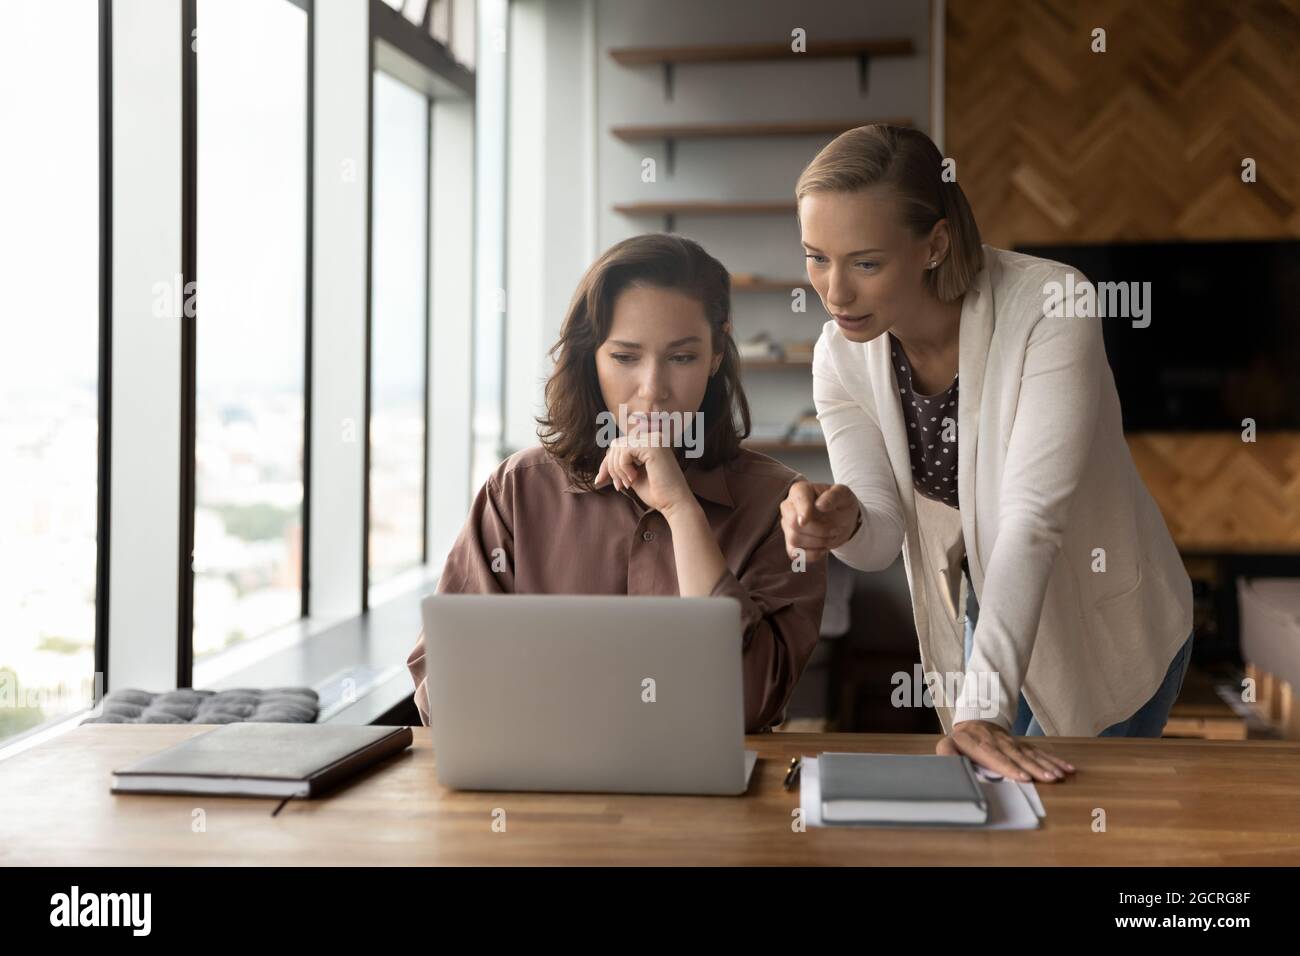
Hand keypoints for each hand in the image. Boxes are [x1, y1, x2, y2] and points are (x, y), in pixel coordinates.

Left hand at [593, 422, 692, 514]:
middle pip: (616, 444)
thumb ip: (622, 465)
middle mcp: (653, 437)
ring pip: (619, 448)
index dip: (607, 463)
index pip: (620, 446)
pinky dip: (623, 468)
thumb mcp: (633, 476)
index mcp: (650, 443)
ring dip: (617, 469)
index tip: (600, 481)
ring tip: (627, 484)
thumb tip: (604, 460)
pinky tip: (633, 479)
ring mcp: (654, 439)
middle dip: (610, 467)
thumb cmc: (657, 493)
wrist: (674, 503)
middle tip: (618, 486)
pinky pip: (625, 452)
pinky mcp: (653, 445)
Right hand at [779, 481, 860, 562]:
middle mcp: (789, 507)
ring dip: (819, 542)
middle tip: (836, 529)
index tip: (805, 521)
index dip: (801, 511)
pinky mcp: (790, 543)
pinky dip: (812, 554)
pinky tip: (823, 548)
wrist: (841, 521)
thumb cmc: (840, 504)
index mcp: (800, 490)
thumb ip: (834, 496)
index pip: (798, 499)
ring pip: (794, 539)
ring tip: (832, 536)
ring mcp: (787, 526)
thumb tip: (820, 505)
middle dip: (818, 530)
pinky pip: (795, 554)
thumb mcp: (844, 495)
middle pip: (794, 523)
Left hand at [936, 720, 1076, 782]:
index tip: (1022, 777)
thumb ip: (947, 754)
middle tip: (1048, 779)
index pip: (994, 756)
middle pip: (1017, 755)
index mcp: (979, 744)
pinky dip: (1053, 760)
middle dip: (1034, 768)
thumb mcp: (948, 745)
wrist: (976, 719)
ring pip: (1031, 753)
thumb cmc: (961, 740)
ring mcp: (1012, 742)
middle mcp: (998, 742)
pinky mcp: (1022, 744)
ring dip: (1047, 765)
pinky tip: (1066, 768)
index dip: (1009, 766)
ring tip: (1060, 776)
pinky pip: (1039, 752)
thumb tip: (948, 764)